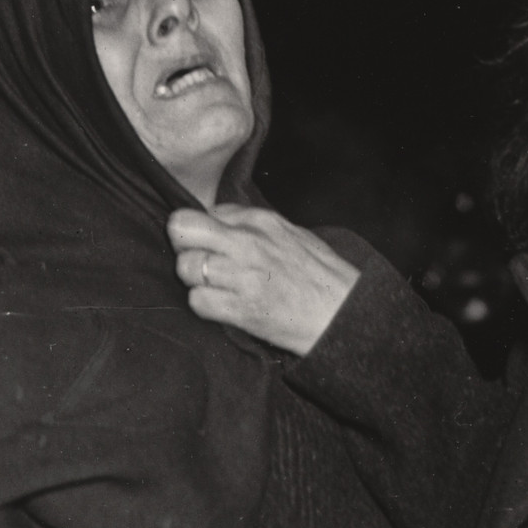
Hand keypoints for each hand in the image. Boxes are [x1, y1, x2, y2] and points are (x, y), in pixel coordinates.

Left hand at [167, 205, 360, 356]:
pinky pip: (198, 301)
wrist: (345, 315)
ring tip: (217, 288)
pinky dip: (205, 306)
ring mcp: (243, 276)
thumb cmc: (320, 276)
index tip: (213, 246)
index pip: (205, 212)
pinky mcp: (241, 309)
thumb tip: (216, 218)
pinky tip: (224, 307)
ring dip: (195, 281)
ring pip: (186, 268)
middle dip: (184, 247)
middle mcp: (247, 243)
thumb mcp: (290, 233)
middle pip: (182, 230)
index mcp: (261, 220)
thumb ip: (251, 223)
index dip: (203, 232)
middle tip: (200, 263)